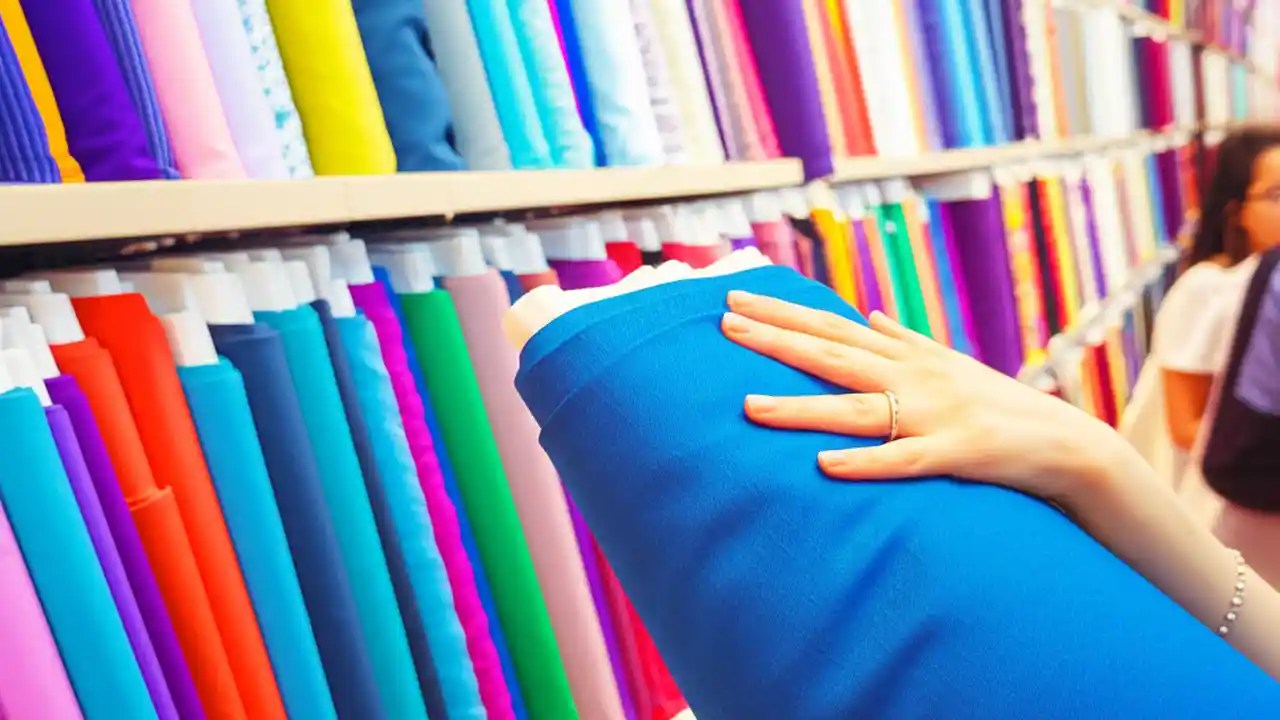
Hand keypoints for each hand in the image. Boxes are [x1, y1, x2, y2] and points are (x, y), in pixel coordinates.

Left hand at [720, 290, 1148, 513]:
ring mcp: (933, 414)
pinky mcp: (956, 453)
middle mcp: (914, 377)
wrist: (1064, 442)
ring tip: (750, 406)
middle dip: (777, 340)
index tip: (736, 300)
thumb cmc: (996, 403)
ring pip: (857, 409)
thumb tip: (868, 312)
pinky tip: (826, 465)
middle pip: (833, 355)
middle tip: (726, 326)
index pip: (832, 327)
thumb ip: (904, 338)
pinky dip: (866, 462)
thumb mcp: (948, 362)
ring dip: (802, 407)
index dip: (783, 313)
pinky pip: (903, 461)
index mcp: (906, 355)